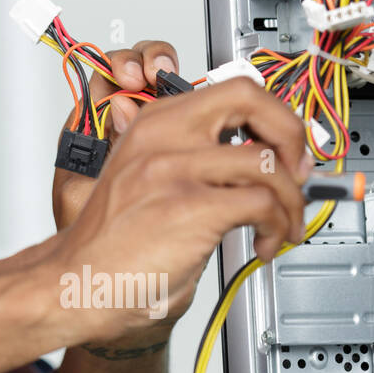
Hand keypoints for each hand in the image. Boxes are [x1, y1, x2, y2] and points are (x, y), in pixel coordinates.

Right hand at [48, 78, 312, 347]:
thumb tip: (263, 158)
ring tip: (281, 227)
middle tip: (298, 172)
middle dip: (293, 136)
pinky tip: (263, 244)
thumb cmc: (112, 244)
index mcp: (152, 123)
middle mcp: (161, 137)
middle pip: (253, 100)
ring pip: (269, 162)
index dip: (271, 116)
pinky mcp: (188, 207)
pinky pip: (262, 203)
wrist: (75, 283)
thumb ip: (193, 160)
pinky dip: (277, 228)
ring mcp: (173, 168)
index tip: (283, 148)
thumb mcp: (146, 180)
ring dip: (291, 202)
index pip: (231, 89)